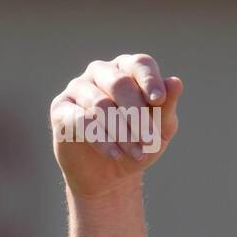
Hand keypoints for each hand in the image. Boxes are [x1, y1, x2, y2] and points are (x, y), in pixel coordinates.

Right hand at [50, 53, 183, 198]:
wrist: (112, 173)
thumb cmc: (140, 143)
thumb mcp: (160, 129)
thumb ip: (167, 107)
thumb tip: (176, 82)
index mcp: (128, 70)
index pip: (140, 64)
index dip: (149, 80)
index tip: (158, 101)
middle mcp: (101, 73)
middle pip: (120, 83)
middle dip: (137, 114)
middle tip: (149, 140)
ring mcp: (78, 88)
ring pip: (100, 104)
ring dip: (122, 133)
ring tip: (136, 154)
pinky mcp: (61, 109)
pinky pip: (81, 120)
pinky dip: (102, 140)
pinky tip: (115, 155)